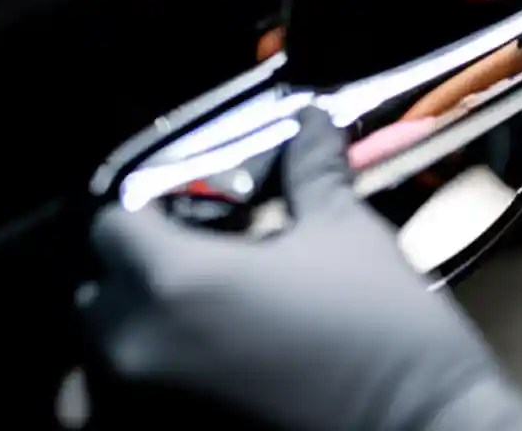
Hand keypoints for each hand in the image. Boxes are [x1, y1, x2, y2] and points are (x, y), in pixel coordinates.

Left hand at [79, 108, 521, 429]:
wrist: (422, 427)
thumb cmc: (383, 328)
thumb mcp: (345, 233)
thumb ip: (310, 171)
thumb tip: (310, 120)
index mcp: (174, 280)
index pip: (110, 225)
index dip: (146, 208)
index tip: (188, 207)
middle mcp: (140, 344)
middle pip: (99, 289)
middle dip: (139, 266)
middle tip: (201, 253)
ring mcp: (150, 400)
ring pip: (111, 347)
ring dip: (141, 319)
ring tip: (207, 307)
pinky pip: (129, 396)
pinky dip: (153, 371)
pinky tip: (210, 355)